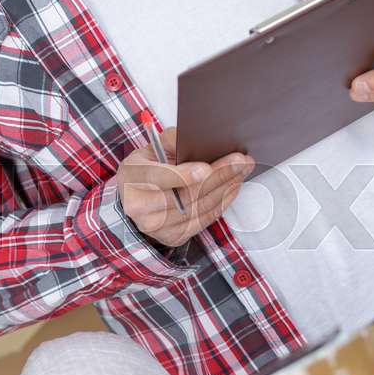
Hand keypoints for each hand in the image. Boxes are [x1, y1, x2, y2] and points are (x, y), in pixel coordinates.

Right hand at [117, 125, 254, 246]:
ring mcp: (157, 225)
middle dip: (218, 176)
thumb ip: (169, 141)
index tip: (207, 168)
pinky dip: (222, 203)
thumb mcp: (148, 150)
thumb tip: (193, 138)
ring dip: (225, 188)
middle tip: (240, 161)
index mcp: (133, 178)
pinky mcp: (173, 236)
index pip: (159, 177)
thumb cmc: (143, 172)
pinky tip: (232, 187)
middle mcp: (141, 207)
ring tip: (241, 171)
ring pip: (199, 207)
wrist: (132, 201)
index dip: (184, 175)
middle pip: (187, 193)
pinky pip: (203, 220)